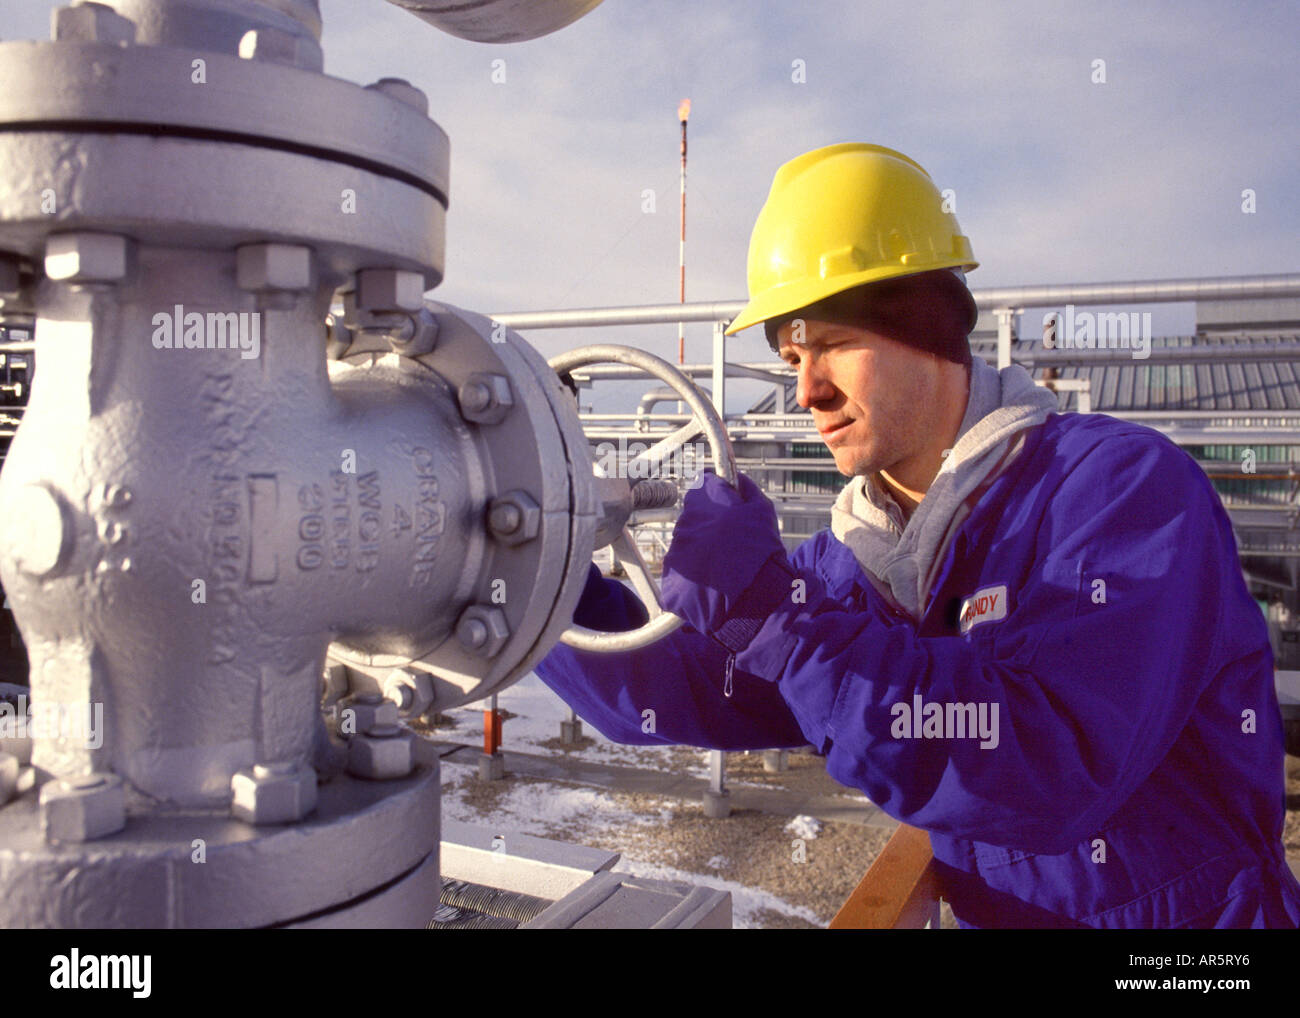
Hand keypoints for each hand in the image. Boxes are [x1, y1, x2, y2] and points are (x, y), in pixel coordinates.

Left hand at [660, 471, 786, 637]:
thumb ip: (747, 489)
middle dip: (708, 526)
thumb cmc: (763, 552)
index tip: (726, 507)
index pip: (702, 485)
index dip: (716, 495)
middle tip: (730, 544)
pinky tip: (713, 583)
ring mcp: (675, 549)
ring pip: (686, 543)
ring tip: (724, 568)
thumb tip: (736, 478)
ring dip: (700, 551)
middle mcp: (685, 520)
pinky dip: (693, 575)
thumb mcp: (764, 512)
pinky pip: (680, 570)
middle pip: (693, 516)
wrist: (754, 600)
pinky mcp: (670, 577)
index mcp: (706, 500)